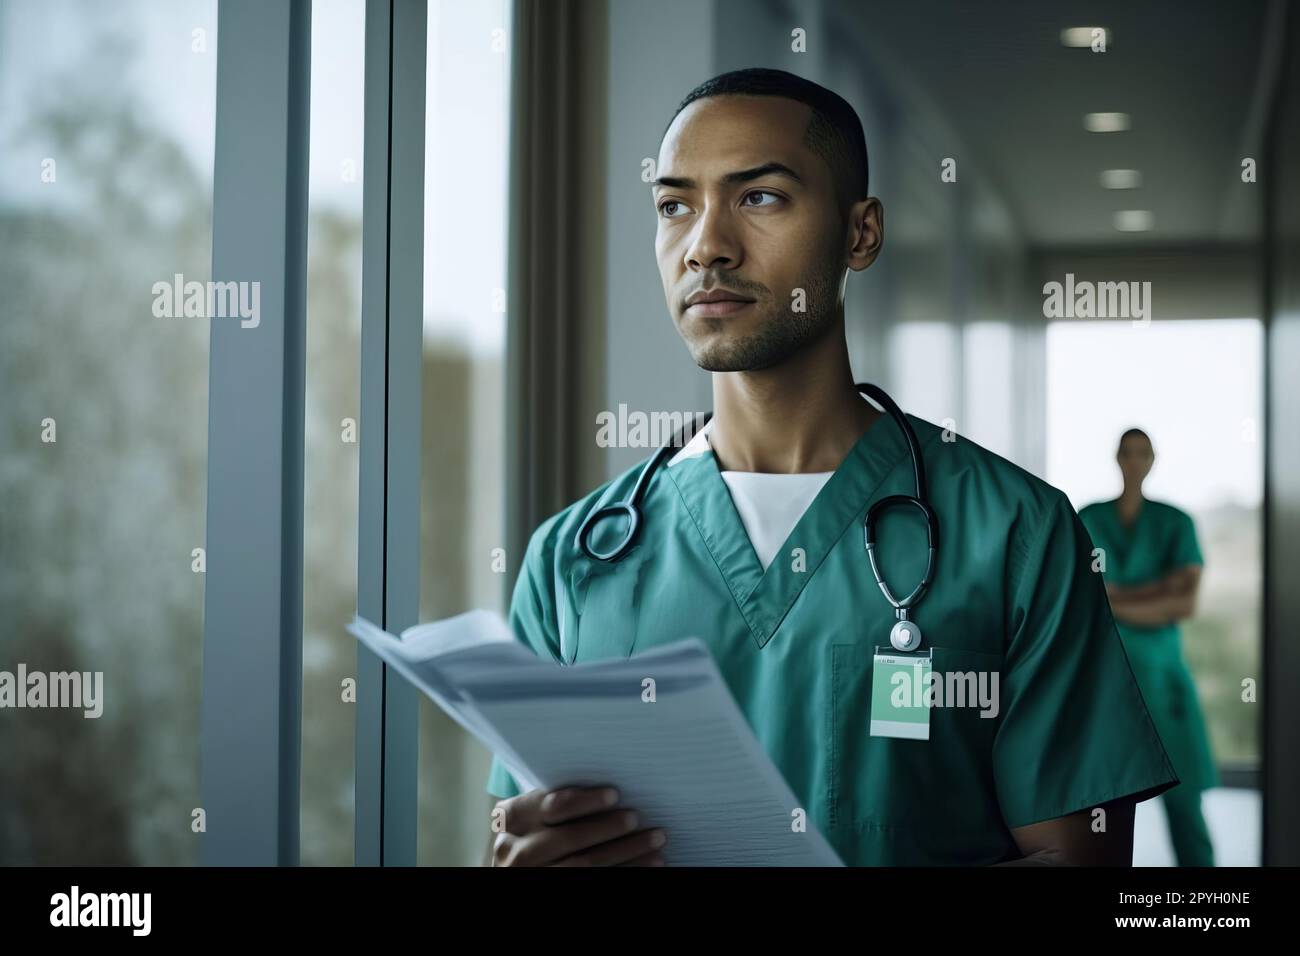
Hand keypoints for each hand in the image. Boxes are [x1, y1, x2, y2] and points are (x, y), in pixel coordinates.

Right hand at [490, 786, 667, 866]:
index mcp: (514, 818)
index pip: (554, 806)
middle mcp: (519, 850)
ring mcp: (536, 873)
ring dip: (627, 852)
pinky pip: (595, 880)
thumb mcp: (530, 815)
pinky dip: (627, 870)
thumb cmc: (532, 833)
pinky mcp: (554, 889)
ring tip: (655, 840)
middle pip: (572, 838)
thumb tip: (611, 785)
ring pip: (586, 864)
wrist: (515, 869)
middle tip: (637, 817)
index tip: (614, 795)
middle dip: (610, 827)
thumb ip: (552, 800)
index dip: (585, 801)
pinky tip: (649, 864)